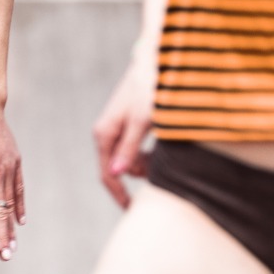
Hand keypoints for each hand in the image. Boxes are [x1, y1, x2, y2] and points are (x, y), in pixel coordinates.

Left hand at [0, 98, 25, 260]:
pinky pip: (19, 189)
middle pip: (0, 212)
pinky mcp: (14, 163)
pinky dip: (19, 206)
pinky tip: (20, 220)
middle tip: (6, 256)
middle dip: (3, 236)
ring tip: (13, 245)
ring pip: (10, 204)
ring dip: (11, 226)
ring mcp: (7, 170)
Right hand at [93, 47, 156, 208]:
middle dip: (140, 175)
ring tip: (168, 155)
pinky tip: (162, 147)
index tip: (134, 211)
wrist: (155, 62)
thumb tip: (117, 174)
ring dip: (147, 163)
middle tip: (165, 173)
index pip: (108, 175)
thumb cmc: (150, 89)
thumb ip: (130, 148)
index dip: (120, 195)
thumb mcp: (143, 121)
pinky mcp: (127, 123)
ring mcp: (116, 128)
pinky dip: (148, 152)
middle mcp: (107, 133)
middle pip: (119, 168)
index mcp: (105, 135)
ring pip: (129, 158)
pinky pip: (134, 147)